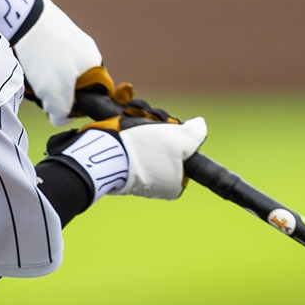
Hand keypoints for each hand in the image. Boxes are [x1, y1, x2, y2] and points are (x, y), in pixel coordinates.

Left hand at [10, 0, 100, 124]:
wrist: (23, 18)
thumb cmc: (44, 56)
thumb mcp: (54, 93)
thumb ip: (62, 112)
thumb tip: (61, 119)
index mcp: (96, 63)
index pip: (94, 93)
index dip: (77, 104)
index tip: (60, 107)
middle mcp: (87, 49)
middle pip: (75, 81)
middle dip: (58, 90)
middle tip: (41, 92)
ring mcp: (71, 37)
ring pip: (61, 68)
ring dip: (47, 77)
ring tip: (31, 76)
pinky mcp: (54, 30)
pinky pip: (50, 54)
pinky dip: (40, 61)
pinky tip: (28, 61)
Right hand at [48, 115, 207, 199]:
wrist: (105, 153)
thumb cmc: (146, 150)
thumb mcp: (182, 138)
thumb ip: (196, 133)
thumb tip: (199, 125)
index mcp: (174, 185)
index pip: (183, 150)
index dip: (177, 133)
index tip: (170, 127)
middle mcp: (156, 183)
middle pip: (165, 142)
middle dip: (157, 126)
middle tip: (149, 121)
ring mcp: (136, 173)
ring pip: (147, 137)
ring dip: (142, 123)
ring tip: (132, 119)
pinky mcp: (118, 163)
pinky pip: (128, 139)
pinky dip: (126, 127)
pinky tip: (122, 124)